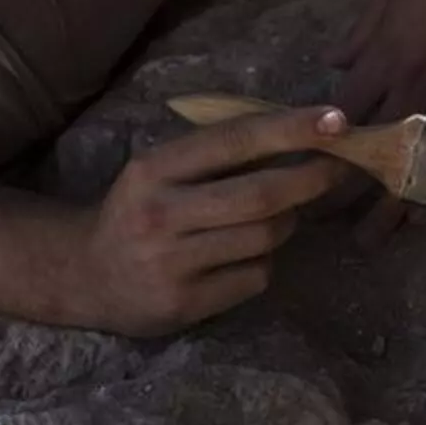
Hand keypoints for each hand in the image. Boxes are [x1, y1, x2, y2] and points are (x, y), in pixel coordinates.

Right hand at [70, 105, 347, 336]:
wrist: (86, 274)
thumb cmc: (141, 209)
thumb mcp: (162, 169)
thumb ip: (219, 153)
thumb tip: (303, 132)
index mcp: (154, 168)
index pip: (235, 140)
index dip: (290, 128)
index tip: (337, 121)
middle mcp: (160, 214)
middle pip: (259, 195)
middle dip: (310, 179)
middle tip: (340, 168)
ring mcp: (171, 263)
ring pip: (264, 238)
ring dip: (286, 223)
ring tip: (277, 217)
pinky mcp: (184, 303)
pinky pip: (254, 276)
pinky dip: (264, 263)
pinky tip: (243, 256)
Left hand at [325, 0, 425, 246]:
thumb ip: (360, 35)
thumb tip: (334, 66)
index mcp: (385, 58)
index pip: (344, 120)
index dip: (323, 154)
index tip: (304, 177)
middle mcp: (417, 86)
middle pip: (376, 154)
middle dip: (349, 194)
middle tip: (328, 226)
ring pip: (420, 165)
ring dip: (394, 205)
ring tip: (375, 236)